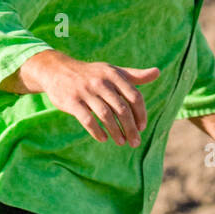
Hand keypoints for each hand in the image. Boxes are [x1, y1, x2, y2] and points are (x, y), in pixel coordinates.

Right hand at [11, 50, 159, 145]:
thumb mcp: (112, 71)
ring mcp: (86, 92)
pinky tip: (104, 139)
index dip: (141, 114)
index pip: (134, 96)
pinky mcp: (72, 102)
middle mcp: (101, 82)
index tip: (142, 127)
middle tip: (135, 142)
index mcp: (113, 75)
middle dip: (131, 128)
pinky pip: (88, 120)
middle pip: (122, 109)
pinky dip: (97, 131)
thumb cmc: (90, 74)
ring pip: (106, 116)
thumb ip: (134, 75)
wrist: (57, 70)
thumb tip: (157, 72)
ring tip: (122, 142)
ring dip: (116, 132)